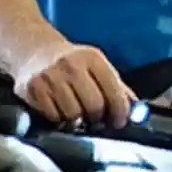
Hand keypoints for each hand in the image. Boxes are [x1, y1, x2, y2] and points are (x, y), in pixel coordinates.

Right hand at [13, 41, 135, 128]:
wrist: (36, 51)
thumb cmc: (72, 63)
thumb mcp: (98, 67)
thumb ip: (118, 88)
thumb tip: (137, 112)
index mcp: (93, 58)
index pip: (114, 91)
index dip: (120, 111)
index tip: (119, 121)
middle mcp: (71, 65)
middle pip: (94, 106)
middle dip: (98, 118)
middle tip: (96, 119)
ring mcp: (51, 77)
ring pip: (73, 115)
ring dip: (77, 120)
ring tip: (77, 113)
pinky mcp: (34, 89)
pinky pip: (53, 117)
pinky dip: (59, 120)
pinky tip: (60, 111)